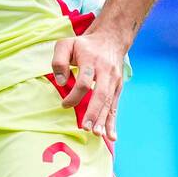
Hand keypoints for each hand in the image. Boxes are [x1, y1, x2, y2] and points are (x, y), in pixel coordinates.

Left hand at [51, 26, 126, 140]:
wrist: (111, 39)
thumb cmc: (84, 45)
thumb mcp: (66, 44)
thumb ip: (59, 61)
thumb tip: (61, 82)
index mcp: (91, 60)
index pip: (84, 81)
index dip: (74, 95)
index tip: (64, 104)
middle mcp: (106, 71)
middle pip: (101, 94)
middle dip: (94, 112)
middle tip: (86, 128)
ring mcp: (114, 80)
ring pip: (109, 102)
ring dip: (103, 119)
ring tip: (97, 134)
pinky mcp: (118, 88)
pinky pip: (115, 106)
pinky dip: (113, 122)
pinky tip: (111, 136)